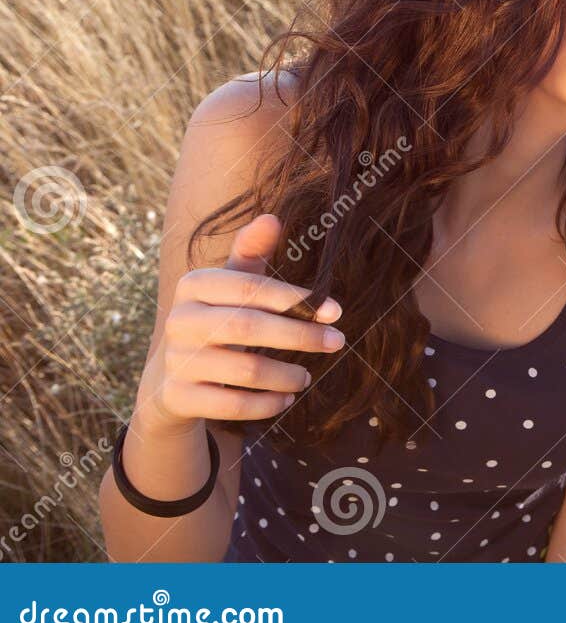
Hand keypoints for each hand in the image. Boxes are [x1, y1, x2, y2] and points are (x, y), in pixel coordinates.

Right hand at [136, 214, 343, 433]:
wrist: (170, 376)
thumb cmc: (216, 317)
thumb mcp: (231, 284)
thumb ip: (252, 253)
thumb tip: (272, 217)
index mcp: (194, 285)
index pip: (251, 287)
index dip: (295, 298)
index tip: (336, 311)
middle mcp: (180, 321)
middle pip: (249, 328)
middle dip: (301, 336)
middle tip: (337, 342)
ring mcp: (175, 361)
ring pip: (244, 370)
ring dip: (286, 376)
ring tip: (307, 377)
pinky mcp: (177, 397)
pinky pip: (230, 405)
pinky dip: (265, 405)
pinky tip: (285, 400)